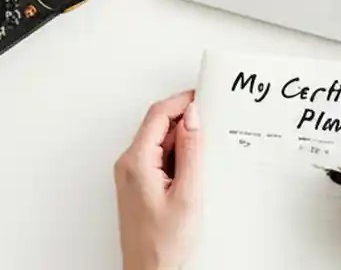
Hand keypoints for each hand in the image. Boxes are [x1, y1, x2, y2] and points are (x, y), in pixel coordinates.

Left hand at [114, 91, 201, 269]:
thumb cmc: (163, 244)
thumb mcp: (188, 194)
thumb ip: (191, 151)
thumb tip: (193, 117)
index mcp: (136, 162)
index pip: (158, 115)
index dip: (181, 101)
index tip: (202, 97)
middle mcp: (129, 164)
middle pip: (158, 126)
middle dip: (185, 121)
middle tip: (211, 124)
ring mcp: (132, 175)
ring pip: (159, 142)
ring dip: (182, 141)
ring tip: (205, 155)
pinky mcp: (139, 185)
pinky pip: (158, 158)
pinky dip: (177, 157)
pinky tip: (193, 171)